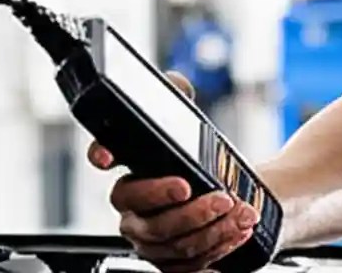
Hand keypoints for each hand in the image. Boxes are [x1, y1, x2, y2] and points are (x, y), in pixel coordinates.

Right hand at [88, 71, 260, 272]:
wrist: (231, 194)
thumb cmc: (203, 158)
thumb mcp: (189, 120)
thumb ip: (177, 95)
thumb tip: (176, 85)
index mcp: (129, 170)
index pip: (103, 156)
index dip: (101, 153)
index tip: (108, 156)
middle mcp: (132, 211)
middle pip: (150, 221)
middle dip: (190, 211)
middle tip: (220, 196)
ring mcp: (151, 242)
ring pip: (175, 246)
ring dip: (212, 230)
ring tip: (240, 212)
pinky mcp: (173, 263)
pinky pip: (191, 265)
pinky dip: (219, 248)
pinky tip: (237, 231)